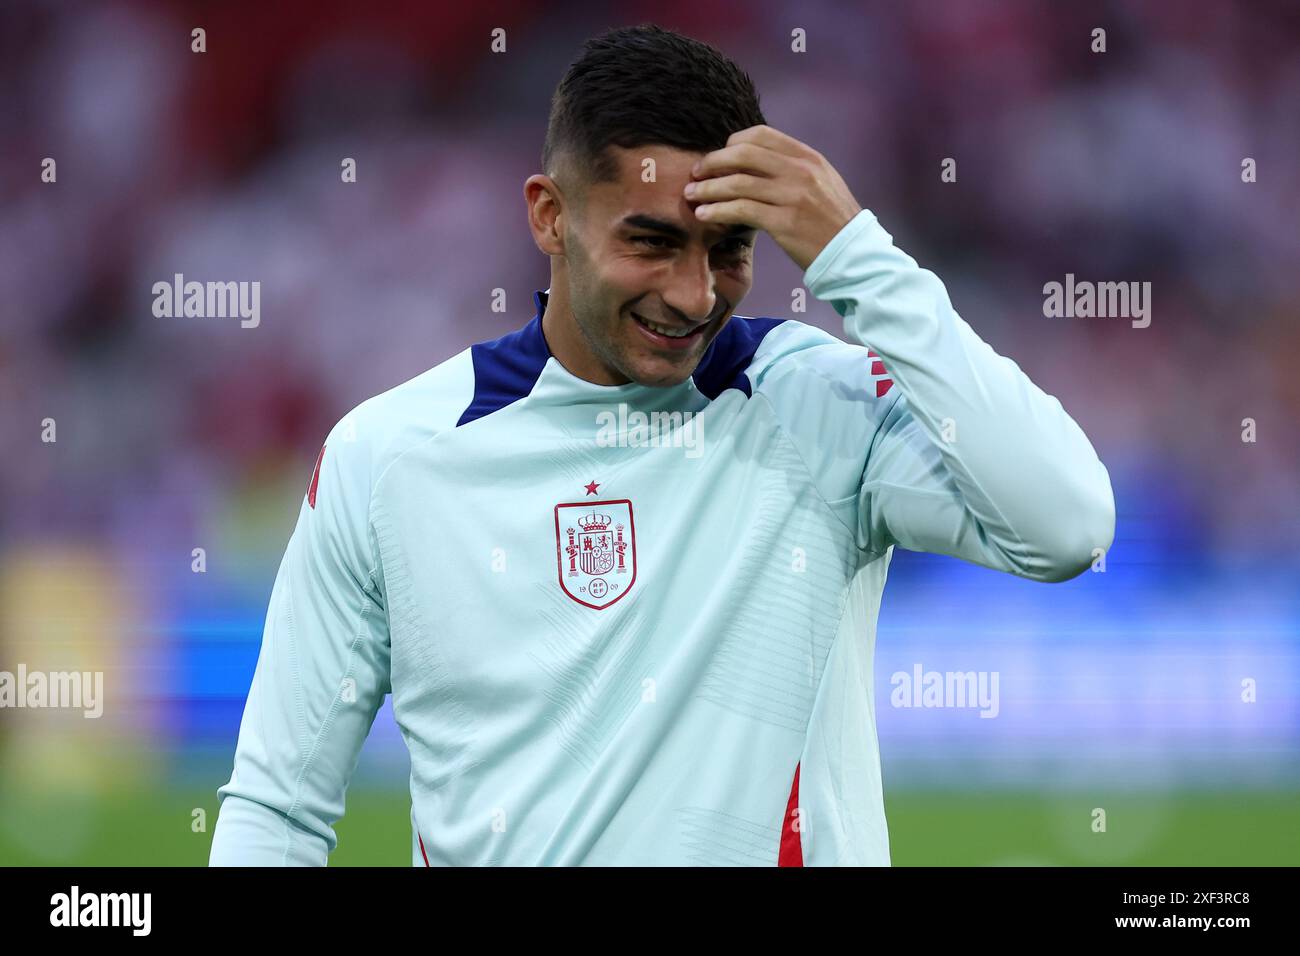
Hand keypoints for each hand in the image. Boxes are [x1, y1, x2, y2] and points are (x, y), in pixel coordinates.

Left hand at [685, 125, 861, 271]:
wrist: (852, 252)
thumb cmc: (831, 221)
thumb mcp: (820, 182)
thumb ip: (791, 168)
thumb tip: (754, 163)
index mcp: (807, 157)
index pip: (761, 135)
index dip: (732, 143)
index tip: (718, 158)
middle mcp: (800, 171)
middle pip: (744, 154)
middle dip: (713, 162)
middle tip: (695, 174)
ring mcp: (793, 196)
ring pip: (738, 183)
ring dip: (708, 188)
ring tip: (691, 196)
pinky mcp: (784, 222)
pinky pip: (741, 210)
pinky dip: (717, 210)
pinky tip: (704, 215)